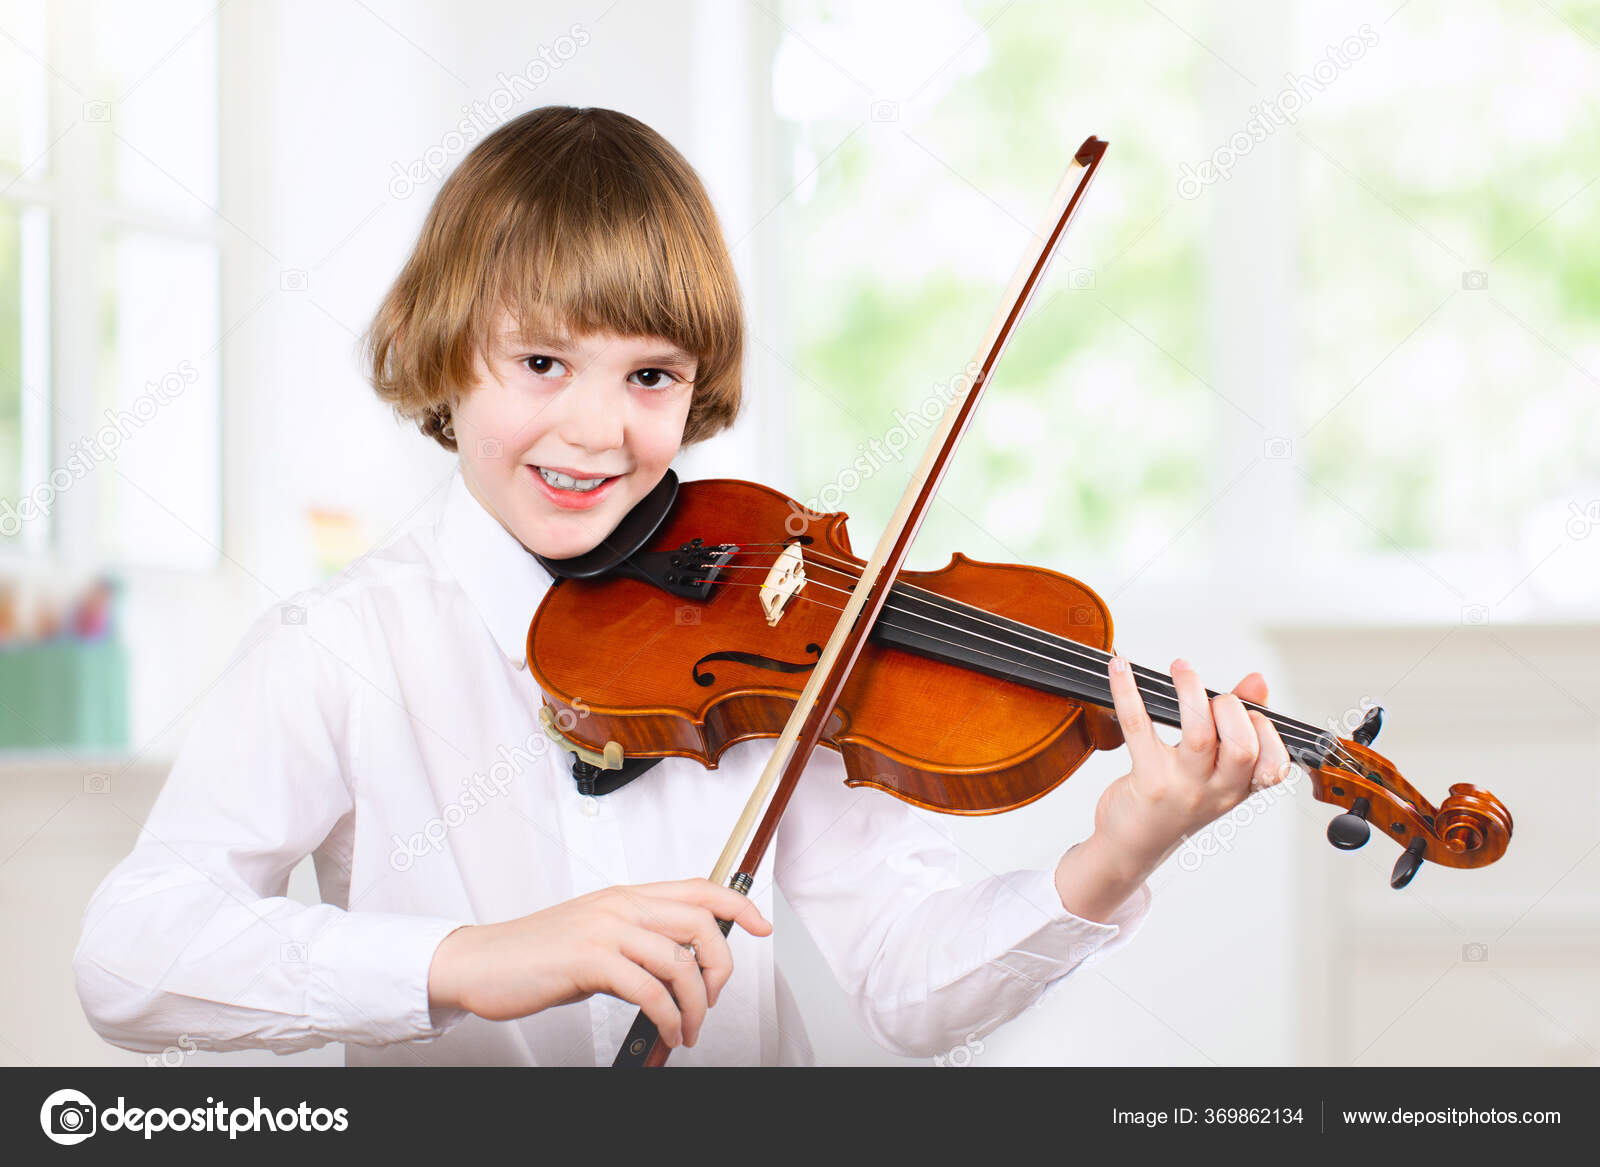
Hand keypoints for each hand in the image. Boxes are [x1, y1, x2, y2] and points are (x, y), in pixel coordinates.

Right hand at [426, 879, 771, 1047]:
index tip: (763, 926)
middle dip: (721, 967)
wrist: (481, 963)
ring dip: (694, 1005)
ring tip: (686, 1031)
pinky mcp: (590, 960)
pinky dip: (668, 1017)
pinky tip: (666, 1033)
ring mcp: (605, 929)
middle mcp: (620, 906)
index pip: (697, 887)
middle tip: (712, 1001)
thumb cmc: (536, 957)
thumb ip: (636, 944)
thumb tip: (678, 968)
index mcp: (625, 896)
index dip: (738, 904)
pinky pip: (650, 989)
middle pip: (700, 921)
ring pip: (680, 960)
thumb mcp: (595, 940)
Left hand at [1093, 656, 1292, 880]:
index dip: (1267, 731)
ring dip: (1191, 691)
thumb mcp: (1214, 773)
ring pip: (1199, 736)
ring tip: (1181, 667)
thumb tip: (1257, 681)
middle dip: (1232, 708)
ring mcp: (1181, 788)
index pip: (1273, 763)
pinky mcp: (1146, 780)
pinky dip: (1128, 692)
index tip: (1251, 710)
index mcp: (1237, 788)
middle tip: (1214, 696)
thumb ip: (1237, 725)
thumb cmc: (1174, 804)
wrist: (1132, 846)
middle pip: (1242, 747)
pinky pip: (1139, 728)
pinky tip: (1121, 670)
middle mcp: (1215, 791)